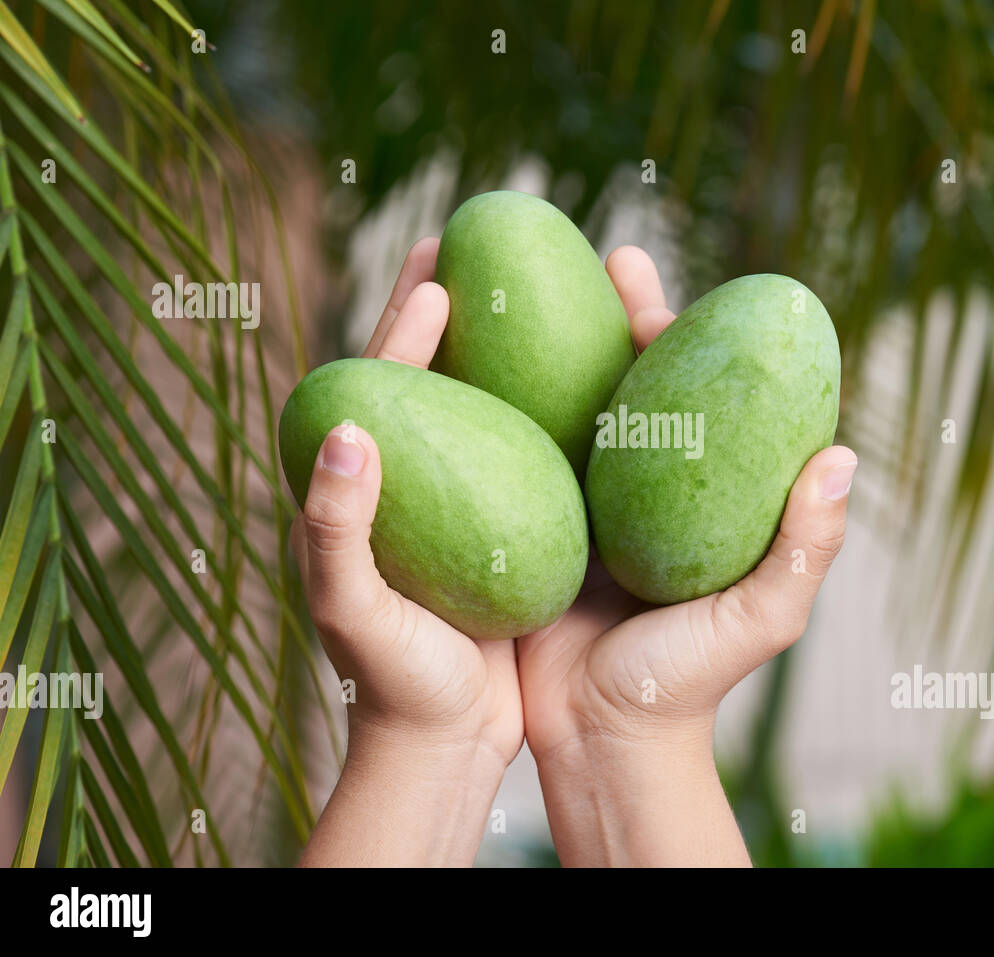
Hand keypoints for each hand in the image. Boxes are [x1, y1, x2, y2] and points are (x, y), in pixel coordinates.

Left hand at [295, 239, 522, 866]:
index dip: (404, 324)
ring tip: (546, 288)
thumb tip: (344, 432)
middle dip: (454, 302)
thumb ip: (335, 529)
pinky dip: (556, 404)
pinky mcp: (510, 522)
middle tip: (478, 241)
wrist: (446, 735)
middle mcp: (417, 479)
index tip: (439, 273)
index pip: (380, 383)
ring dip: (514, 342)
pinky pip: (534, 448)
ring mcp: (465, 499)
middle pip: (435, 373)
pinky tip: (595, 380)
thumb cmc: (390, 680)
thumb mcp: (352, 612)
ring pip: (490, 402)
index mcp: (365, 483)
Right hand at [518, 246, 855, 865]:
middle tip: (609, 254)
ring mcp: (585, 504)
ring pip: (571, 407)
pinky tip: (473, 358)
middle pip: (634, 383)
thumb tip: (841, 455)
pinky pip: (517, 454)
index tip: (654, 283)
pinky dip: (500, 405)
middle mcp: (646, 491)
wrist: (598, 740)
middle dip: (616, 315)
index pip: (699, 396)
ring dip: (551, 343)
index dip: (685, 335)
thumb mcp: (760, 620)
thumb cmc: (688, 686)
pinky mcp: (532, 525)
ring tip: (524, 278)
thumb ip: (804, 547)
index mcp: (702, 499)